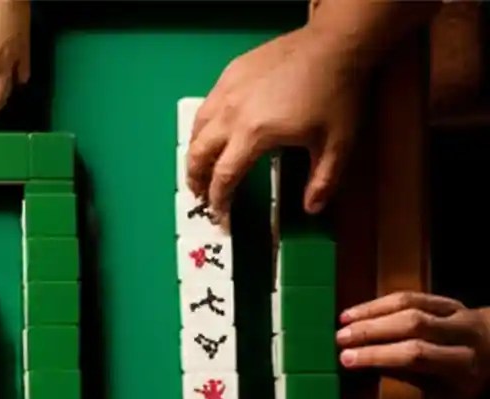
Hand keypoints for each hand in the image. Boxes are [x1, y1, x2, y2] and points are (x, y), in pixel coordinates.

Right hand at [187, 25, 363, 216]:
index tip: (220, 219)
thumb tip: (311, 209)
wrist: (335, 44)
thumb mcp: (339, 143)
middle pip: (197, 154)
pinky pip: (206, 105)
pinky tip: (214, 131)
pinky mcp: (230, 74)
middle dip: (195, 180)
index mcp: (254, 135)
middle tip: (201, 196)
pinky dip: (202, 126)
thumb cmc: (336, 94)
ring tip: (200, 166)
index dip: (219, 202)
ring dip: (194, 153)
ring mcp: (226, 91)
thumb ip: (324, 180)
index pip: (224, 177)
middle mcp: (231, 114)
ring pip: (195, 129)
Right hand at [337, 292, 489, 398]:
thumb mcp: (442, 392)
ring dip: (372, 314)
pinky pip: (411, 295)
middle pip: (413, 326)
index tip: (346, 360)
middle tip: (340, 339)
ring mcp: (457, 313)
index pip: (417, 356)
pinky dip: (381, 303)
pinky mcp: (446, 300)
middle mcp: (464, 335)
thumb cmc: (462, 380)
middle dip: (372, 332)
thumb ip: (409, 378)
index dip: (379, 355)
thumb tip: (364, 366)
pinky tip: (357, 311)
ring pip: (410, 306)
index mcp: (463, 366)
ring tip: (343, 323)